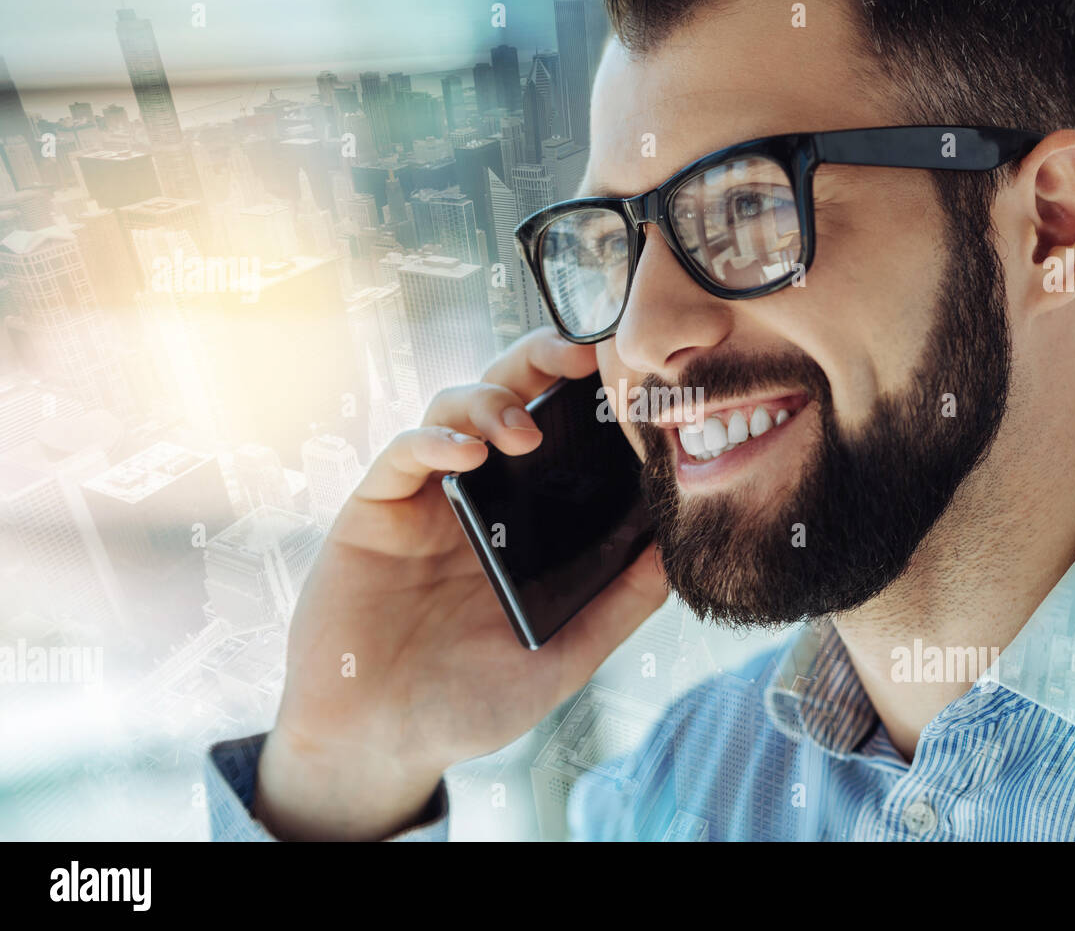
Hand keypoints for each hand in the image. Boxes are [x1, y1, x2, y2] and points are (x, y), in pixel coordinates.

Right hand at [253, 329, 667, 839]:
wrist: (380, 743)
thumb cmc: (470, 701)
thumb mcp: (564, 656)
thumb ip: (618, 604)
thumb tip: (676, 551)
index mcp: (524, 520)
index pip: (560, 436)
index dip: (589, 400)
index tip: (631, 383)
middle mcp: (477, 496)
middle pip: (507, 397)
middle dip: (540, 362)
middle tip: (580, 356)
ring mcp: (424, 499)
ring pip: (453, 408)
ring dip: (492, 402)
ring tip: (524, 433)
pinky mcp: (373, 511)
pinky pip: (401, 453)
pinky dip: (433, 440)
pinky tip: (466, 454)